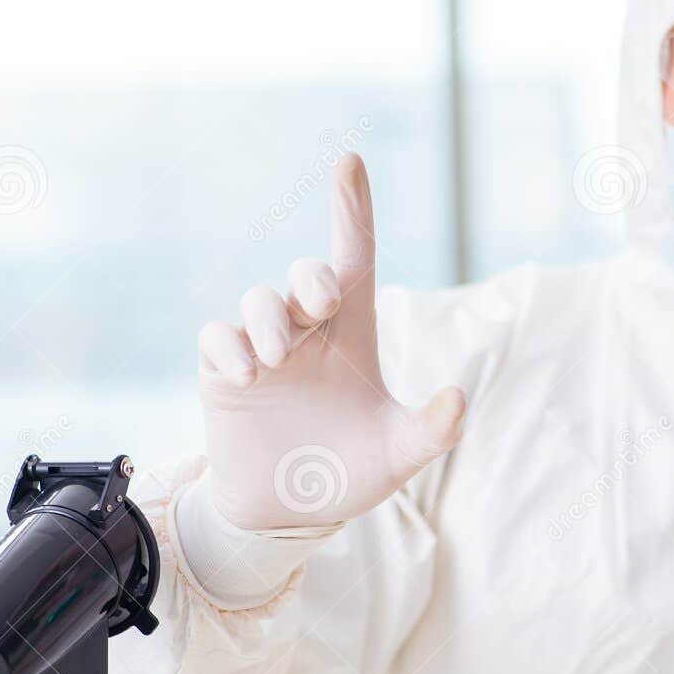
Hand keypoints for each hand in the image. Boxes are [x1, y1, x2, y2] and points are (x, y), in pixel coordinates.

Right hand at [197, 155, 465, 530]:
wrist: (287, 513)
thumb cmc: (346, 471)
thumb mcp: (397, 455)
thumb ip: (431, 431)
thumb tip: (458, 399)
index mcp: (352, 333)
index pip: (355, 256)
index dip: (352, 209)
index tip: (348, 161)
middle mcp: (307, 331)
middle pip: (305, 274)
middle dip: (309, 277)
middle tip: (319, 307)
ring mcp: (262, 349)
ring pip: (256, 300)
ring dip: (267, 319)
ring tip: (276, 360)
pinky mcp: (222, 372)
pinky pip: (215, 338)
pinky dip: (227, 347)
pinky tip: (245, 374)